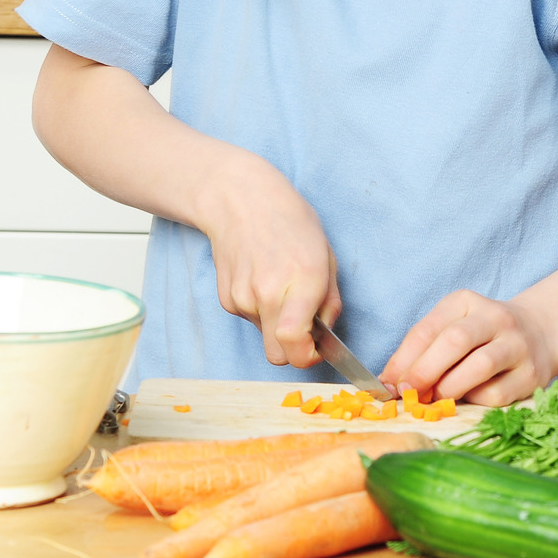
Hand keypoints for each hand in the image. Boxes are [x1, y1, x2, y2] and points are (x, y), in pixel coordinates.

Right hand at [196, 156, 340, 368]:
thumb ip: (330, 303)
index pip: (294, 345)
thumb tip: (325, 336)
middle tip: (305, 328)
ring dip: (277, 325)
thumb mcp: (327, 258)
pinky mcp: (227, 299)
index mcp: (300, 282)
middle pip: (277, 356)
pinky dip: (260, 311)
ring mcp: (242, 298)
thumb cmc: (291, 223)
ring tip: (281, 287)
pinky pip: (250, 320)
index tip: (318, 348)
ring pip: (264, 337)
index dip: (308, 356)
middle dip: (293, 351)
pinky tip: (263, 281)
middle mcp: (267, 294)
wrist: (240, 200)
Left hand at [380, 290, 557, 405]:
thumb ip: (421, 351)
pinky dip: (476, 401)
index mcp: (466, 302)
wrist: (539, 334)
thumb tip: (390, 382)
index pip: (428, 327)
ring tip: (436, 398)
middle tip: (408, 394)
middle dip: (425, 371)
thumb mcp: (451, 328)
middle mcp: (496, 318)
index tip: (388, 384)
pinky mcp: (532, 375)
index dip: (404, 359)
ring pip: (480, 366)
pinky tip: (469, 399)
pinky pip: (497, 393)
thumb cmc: (481, 337)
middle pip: (455, 341)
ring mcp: (518, 345)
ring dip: (449, 388)